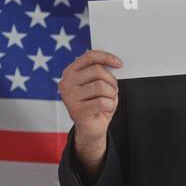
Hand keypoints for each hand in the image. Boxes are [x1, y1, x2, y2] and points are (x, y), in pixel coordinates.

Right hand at [58, 49, 122, 164]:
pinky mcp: (77, 111)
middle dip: (112, 81)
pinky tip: (105, 110)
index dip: (107, 57)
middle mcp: (66, 83)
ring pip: (101, 86)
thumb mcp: (97, 84)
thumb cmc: (96, 104)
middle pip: (97, 71)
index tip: (119, 64)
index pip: (89, 56)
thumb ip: (100, 72)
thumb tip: (113, 62)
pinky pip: (103, 102)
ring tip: (108, 101)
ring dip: (111, 95)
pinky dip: (110, 106)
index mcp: (70, 73)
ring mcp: (70, 97)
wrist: (91, 129)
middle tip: (113, 90)